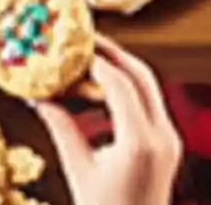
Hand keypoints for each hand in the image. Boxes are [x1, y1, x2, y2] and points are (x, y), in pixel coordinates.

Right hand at [36, 37, 181, 204]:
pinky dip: (127, 90)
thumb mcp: (79, 170)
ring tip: (90, 61)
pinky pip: (150, 105)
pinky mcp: (169, 146)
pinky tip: (102, 91)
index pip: (119, 83)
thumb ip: (62, 127)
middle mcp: (162, 136)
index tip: (72, 48)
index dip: (94, 61)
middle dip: (113, 54)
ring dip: (121, 70)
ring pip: (149, 87)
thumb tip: (40, 98)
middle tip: (85, 40)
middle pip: (142, 75)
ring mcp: (170, 140)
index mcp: (139, 142)